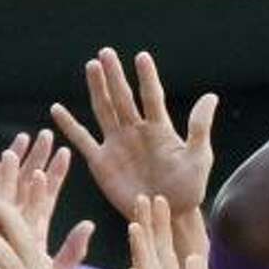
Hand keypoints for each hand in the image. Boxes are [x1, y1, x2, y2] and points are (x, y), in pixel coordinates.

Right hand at [0, 130, 93, 268]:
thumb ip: (74, 250)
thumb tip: (89, 225)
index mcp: (34, 228)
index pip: (47, 196)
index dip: (56, 174)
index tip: (68, 152)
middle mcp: (12, 223)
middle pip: (24, 185)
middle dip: (34, 160)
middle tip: (46, 135)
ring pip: (1, 190)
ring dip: (7, 168)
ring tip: (16, 144)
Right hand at [51, 48, 218, 219]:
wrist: (167, 216)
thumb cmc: (189, 190)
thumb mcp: (199, 158)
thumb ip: (200, 128)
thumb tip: (211, 96)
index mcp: (160, 129)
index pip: (151, 96)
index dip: (147, 77)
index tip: (141, 56)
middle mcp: (136, 132)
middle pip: (123, 98)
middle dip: (115, 76)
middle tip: (106, 52)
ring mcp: (117, 145)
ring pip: (104, 110)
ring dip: (97, 89)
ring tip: (91, 66)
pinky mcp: (102, 163)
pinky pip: (83, 140)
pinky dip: (69, 125)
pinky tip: (56, 109)